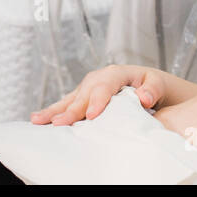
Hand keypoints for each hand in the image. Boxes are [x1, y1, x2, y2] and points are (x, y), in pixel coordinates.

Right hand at [30, 64, 169, 124]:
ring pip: (70, 99)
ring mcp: (89, 87)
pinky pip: (67, 104)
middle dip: (72, 109)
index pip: (106, 85)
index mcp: (117, 73)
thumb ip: (152, 89)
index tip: (92, 115)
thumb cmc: (152, 85)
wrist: (147, 85)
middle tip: (60, 123)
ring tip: (38, 120)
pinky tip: (39, 120)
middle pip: (84, 94)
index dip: (98, 100)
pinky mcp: (83, 96)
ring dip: (54, 110)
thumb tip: (144, 97)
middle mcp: (99, 78)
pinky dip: (54, 112)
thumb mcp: (158, 84)